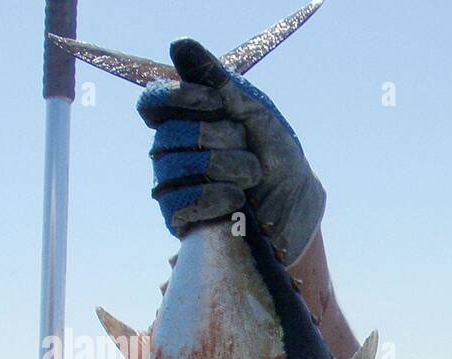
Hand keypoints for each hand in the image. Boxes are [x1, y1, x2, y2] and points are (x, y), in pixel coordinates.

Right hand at [137, 38, 324, 263]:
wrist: (298, 205)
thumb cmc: (276, 155)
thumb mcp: (254, 113)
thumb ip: (218, 81)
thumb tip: (179, 45)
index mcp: (184, 120)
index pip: (153, 102)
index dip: (178, 97)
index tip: (217, 101)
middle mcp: (171, 150)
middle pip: (169, 134)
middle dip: (217, 137)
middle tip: (247, 145)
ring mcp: (172, 185)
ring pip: (173, 167)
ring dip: (221, 167)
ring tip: (252, 175)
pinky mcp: (180, 219)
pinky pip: (179, 203)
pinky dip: (211, 198)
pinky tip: (237, 199)